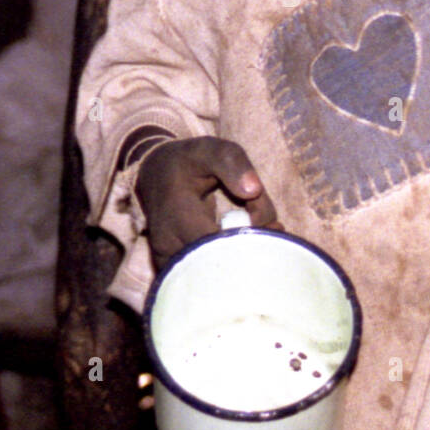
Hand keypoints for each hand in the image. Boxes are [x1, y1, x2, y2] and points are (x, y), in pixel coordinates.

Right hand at [135, 136, 278, 267]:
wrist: (154, 175)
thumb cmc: (189, 161)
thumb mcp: (211, 149)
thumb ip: (234, 164)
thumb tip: (254, 190)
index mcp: (178, 213)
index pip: (220, 243)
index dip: (250, 239)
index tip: (272, 226)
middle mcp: (168, 244)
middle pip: (219, 267)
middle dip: (251, 254)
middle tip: (275, 234)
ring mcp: (167, 261)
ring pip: (212, 278)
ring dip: (241, 263)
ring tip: (260, 237)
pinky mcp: (172, 270)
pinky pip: (204, 279)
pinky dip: (227, 268)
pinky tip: (242, 248)